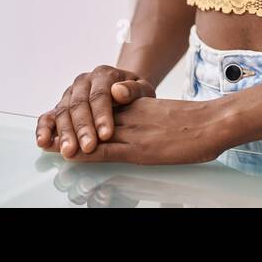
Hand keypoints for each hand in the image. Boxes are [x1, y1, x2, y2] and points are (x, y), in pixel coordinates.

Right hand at [36, 66, 155, 157]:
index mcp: (103, 75)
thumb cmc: (134, 94)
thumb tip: (119, 91)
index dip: (102, 115)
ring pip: (62, 112)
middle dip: (83, 128)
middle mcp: (83, 82)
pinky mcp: (60, 107)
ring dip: (65, 133)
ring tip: (69, 151)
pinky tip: (43, 142)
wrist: (124, 91)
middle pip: (79, 105)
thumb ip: (133, 90)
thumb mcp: (142, 89)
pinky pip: (48, 116)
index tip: (106, 134)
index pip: (100, 95)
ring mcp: (69, 94)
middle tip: (88, 147)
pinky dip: (43, 129)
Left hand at [42, 96, 233, 165]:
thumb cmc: (200, 122)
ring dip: (71, 141)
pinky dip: (88, 153)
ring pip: (95, 135)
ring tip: (50, 145)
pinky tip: (73, 155)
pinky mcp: (140, 149)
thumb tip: (142, 122)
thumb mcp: (169, 113)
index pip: (104, 109)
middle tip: (46, 133)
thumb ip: (150, 114)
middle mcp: (132, 116)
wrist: (215, 123)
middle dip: (68, 127)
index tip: (64, 119)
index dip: (82, 115)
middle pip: (93, 120)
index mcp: (140, 106)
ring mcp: (135, 132)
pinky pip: (107, 151)